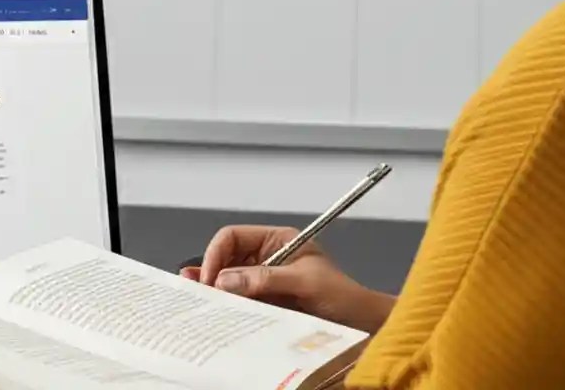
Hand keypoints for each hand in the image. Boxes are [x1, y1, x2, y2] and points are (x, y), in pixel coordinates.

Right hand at [181, 225, 394, 333]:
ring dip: (216, 291)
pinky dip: (225, 306)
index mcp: (278, 240)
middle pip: (226, 259)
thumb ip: (265, 278)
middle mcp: (267, 258)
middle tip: (199, 293)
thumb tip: (226, 280)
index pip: (234, 237)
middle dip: (211, 273)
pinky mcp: (265, 304)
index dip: (217, 254)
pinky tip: (215, 311)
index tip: (210, 278)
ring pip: (229, 282)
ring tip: (202, 302)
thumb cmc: (344, 296)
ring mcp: (265, 283)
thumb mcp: (305, 282)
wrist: (364, 326)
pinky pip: (238, 303)